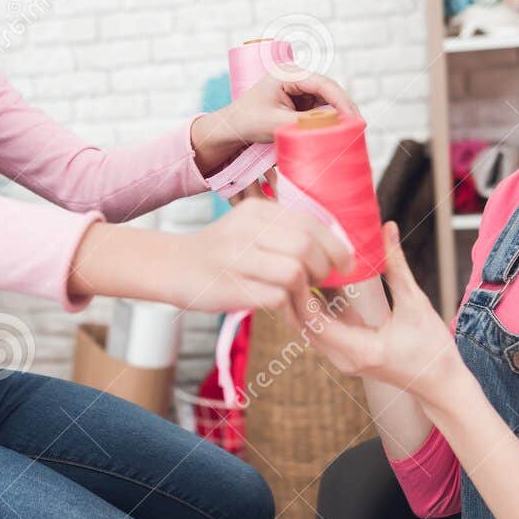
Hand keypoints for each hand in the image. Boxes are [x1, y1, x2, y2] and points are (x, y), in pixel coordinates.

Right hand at [164, 197, 353, 312]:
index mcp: (257, 210)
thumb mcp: (249, 227)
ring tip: (300, 293)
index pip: (310, 222)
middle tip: (320, 280)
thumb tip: (335, 245)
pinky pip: (276, 298)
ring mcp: (236, 258)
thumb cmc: (221, 251)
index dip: (336, 245)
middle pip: (306, 247)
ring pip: (294, 272)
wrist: (172, 267)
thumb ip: (285, 230)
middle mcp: (246, 229)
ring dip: (306, 288)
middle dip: (324, 268)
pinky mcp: (231, 287)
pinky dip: (288, 307)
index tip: (346, 263)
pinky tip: (283, 309)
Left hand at [190, 66, 358, 175]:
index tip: (354, 119)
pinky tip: (336, 132)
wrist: (231, 129)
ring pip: (327, 101)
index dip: (342, 101)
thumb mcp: (276, 124)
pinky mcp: (299, 102)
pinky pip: (320, 110)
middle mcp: (296, 77)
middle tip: (358, 129)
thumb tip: (334, 123)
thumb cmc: (247, 122)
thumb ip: (305, 122)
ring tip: (349, 133)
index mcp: (288, 73)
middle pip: (329, 91)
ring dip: (337, 117)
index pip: (323, 84)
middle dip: (343, 110)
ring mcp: (298, 89)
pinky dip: (328, 121)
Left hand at [287, 221, 466, 405]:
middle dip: (295, 293)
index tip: (298, 263)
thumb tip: (388, 228)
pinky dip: (317, 308)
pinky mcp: (345, 356)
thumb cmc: (433, 349)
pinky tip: (317, 282)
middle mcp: (345, 359)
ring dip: (303, 300)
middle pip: (304, 325)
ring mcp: (343, 360)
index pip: (315, 321)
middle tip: (293, 259)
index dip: (301, 293)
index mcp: (361, 350)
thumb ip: (397, 266)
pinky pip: (322, 330)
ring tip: (301, 266)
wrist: (440, 385)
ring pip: (309, 328)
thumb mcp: (416, 303)